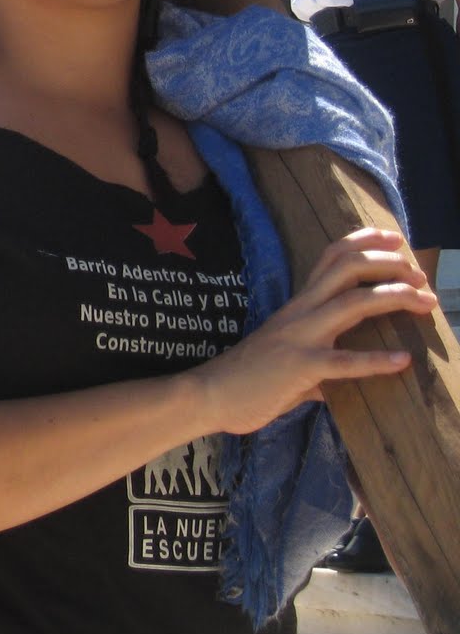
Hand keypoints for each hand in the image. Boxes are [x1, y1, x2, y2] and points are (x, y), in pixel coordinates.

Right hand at [186, 229, 435, 435]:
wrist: (210, 394)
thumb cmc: (248, 378)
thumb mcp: (287, 356)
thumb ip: (317, 363)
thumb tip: (337, 384)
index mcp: (298, 305)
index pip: (330, 257)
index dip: (365, 241)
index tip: (394, 239)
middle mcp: (300, 312)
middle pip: (346, 267)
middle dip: (389, 263)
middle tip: (419, 275)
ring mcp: (300, 337)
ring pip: (352, 302)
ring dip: (394, 297)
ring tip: (424, 302)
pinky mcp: (301, 367)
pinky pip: (344, 361)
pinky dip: (377, 360)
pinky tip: (402, 360)